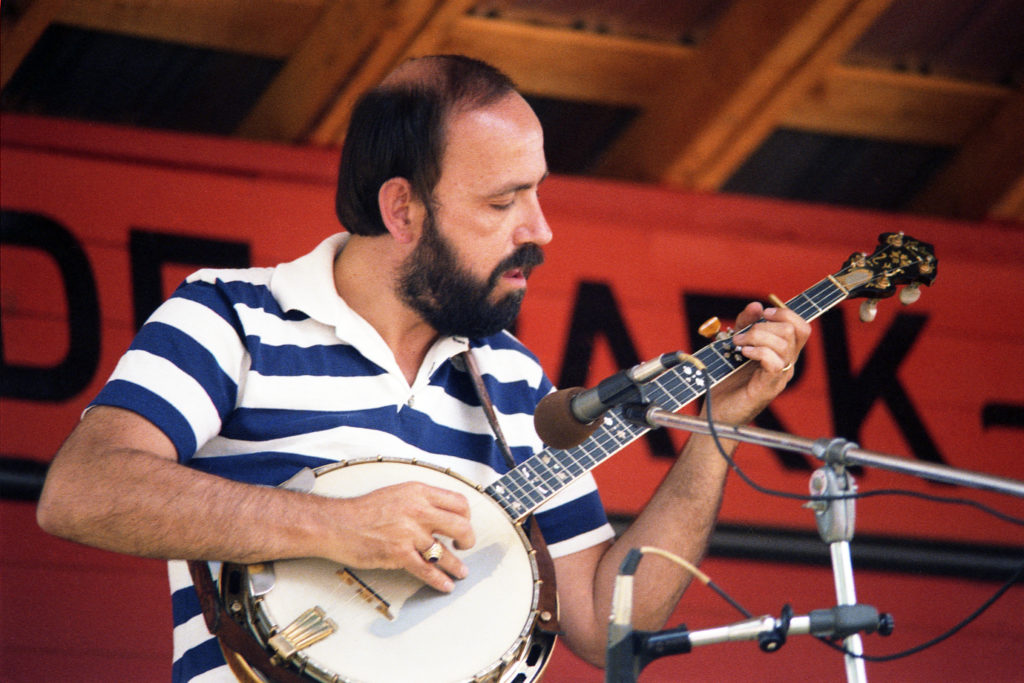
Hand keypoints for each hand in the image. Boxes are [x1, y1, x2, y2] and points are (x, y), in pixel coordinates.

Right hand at [324, 482, 474, 591]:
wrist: (336, 524)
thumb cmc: (362, 511)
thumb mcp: (397, 493)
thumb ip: (420, 501)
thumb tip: (440, 513)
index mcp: (418, 492)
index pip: (458, 501)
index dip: (466, 516)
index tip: (465, 524)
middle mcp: (417, 510)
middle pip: (460, 525)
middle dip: (468, 539)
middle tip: (466, 546)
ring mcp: (409, 532)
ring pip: (445, 552)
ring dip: (457, 565)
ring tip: (461, 571)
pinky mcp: (399, 553)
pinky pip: (427, 570)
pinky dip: (439, 580)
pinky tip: (444, 584)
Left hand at [706, 302, 810, 423]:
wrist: (716, 411)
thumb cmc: (727, 380)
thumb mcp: (736, 344)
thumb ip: (745, 324)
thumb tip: (756, 305)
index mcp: (783, 353)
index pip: (801, 327)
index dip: (786, 313)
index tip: (763, 313)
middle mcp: (787, 364)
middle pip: (793, 331)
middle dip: (764, 325)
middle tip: (741, 334)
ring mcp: (780, 377)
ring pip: (784, 343)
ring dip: (756, 336)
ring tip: (738, 344)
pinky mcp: (769, 387)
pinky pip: (775, 362)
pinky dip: (758, 351)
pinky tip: (744, 353)